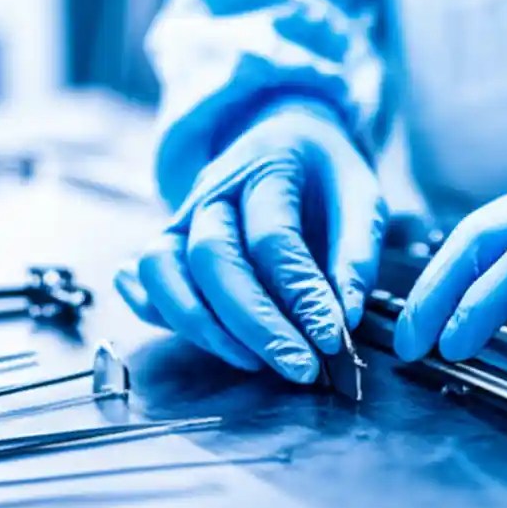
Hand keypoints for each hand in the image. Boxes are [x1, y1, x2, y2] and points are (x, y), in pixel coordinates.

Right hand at [117, 101, 387, 382]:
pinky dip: (158, 312)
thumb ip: (358, 255)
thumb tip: (347, 317)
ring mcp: (180, 215)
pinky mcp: (166, 241)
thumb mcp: (364, 197)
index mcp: (266, 166)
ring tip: (253, 364)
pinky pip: (143, 279)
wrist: (286, 139)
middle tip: (298, 368)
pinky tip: (204, 341)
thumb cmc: (328, 176)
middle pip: (212, 258)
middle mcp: (211, 189)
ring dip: (201, 326)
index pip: (272, 239)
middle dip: (254, 324)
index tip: (330, 341)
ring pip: (160, 269)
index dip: (301, 295)